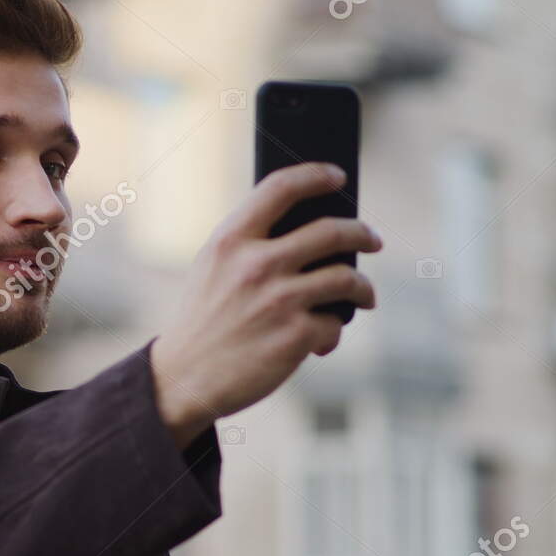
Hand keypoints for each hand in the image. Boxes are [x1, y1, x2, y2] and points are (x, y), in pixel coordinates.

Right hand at [150, 162, 381, 447]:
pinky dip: (332, 332)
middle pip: (332, 231)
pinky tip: (323, 341)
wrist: (183, 379)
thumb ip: (249, 244)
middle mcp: (256, 264)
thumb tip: (312, 231)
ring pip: (346, 278)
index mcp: (230, 241)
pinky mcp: (295, 336)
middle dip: (362, 234)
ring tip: (364, 296)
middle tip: (372, 240)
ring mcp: (278, 300)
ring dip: (363, 289)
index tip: (336, 177)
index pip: (280, 188)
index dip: (315, 175)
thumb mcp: (211, 270)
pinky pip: (334, 324)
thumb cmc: (202, 322)